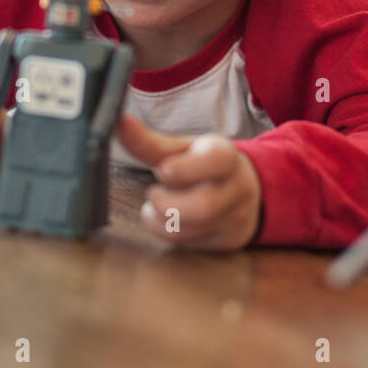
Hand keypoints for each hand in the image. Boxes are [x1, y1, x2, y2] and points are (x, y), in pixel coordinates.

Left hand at [117, 114, 262, 249]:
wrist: (246, 192)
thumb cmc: (205, 166)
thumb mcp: (184, 150)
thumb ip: (151, 142)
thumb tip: (121, 123)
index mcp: (225, 157)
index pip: (216, 161)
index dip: (186, 169)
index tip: (162, 171)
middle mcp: (235, 188)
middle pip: (204, 206)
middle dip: (167, 204)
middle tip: (152, 195)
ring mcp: (233, 218)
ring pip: (193, 230)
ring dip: (160, 221)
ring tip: (152, 207)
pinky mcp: (225, 241)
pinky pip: (190, 244)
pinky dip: (166, 233)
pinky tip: (163, 221)